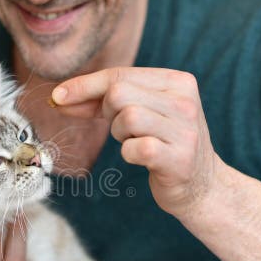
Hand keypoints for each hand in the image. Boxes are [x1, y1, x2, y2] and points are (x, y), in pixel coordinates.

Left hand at [52, 67, 220, 219]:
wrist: (202, 187)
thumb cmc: (163, 145)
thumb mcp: (144, 112)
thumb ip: (107, 99)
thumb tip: (60, 96)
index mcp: (178, 82)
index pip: (120, 74)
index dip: (84, 85)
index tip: (57, 96)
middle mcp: (185, 101)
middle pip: (119, 92)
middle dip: (107, 111)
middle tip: (121, 128)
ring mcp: (184, 130)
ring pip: (126, 116)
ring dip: (120, 133)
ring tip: (136, 142)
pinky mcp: (178, 158)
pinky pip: (134, 148)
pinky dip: (129, 154)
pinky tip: (143, 158)